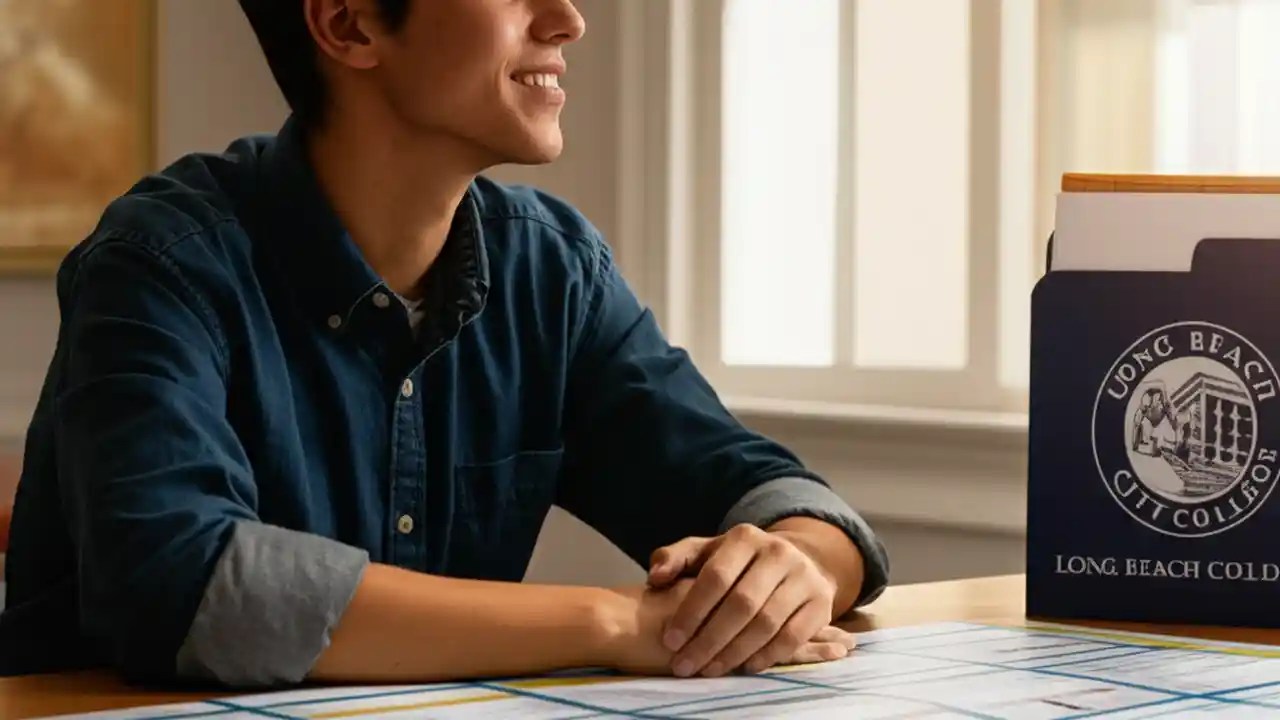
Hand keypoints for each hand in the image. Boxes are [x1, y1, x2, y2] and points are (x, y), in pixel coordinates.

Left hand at [647, 523, 842, 676]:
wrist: (793, 562)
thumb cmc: (736, 564)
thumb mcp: (705, 553)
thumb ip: (675, 560)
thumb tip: (655, 577)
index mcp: (745, 537)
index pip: (715, 577)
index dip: (692, 611)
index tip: (671, 640)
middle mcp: (778, 552)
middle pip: (741, 604)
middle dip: (709, 639)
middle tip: (685, 665)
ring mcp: (804, 577)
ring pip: (767, 623)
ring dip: (735, 653)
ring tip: (709, 670)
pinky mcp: (822, 602)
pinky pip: (793, 637)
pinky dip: (767, 656)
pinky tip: (744, 668)